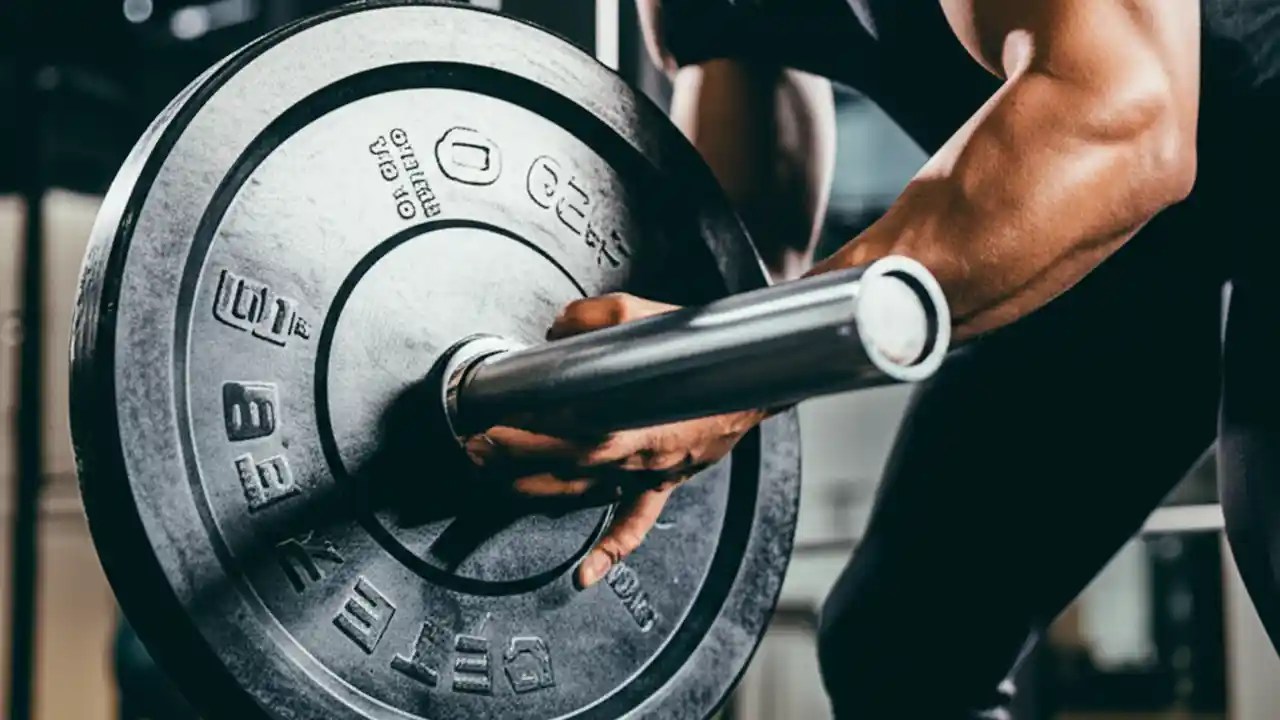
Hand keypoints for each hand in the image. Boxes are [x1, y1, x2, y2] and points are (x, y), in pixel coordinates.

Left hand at [464, 293, 765, 588]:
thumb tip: (560, 326)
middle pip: (566, 465)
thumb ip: (601, 317)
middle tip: (475, 448)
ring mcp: (647, 474)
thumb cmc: (706, 355)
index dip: (529, 436)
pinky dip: (610, 551)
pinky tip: (585, 575)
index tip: (493, 424)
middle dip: (515, 459)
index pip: (571, 435)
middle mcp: (638, 455)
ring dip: (536, 490)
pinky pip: (634, 524)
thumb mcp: (651, 318)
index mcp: (637, 421)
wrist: (752, 384)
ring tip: (495, 480)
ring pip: (585, 492)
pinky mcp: (659, 483)